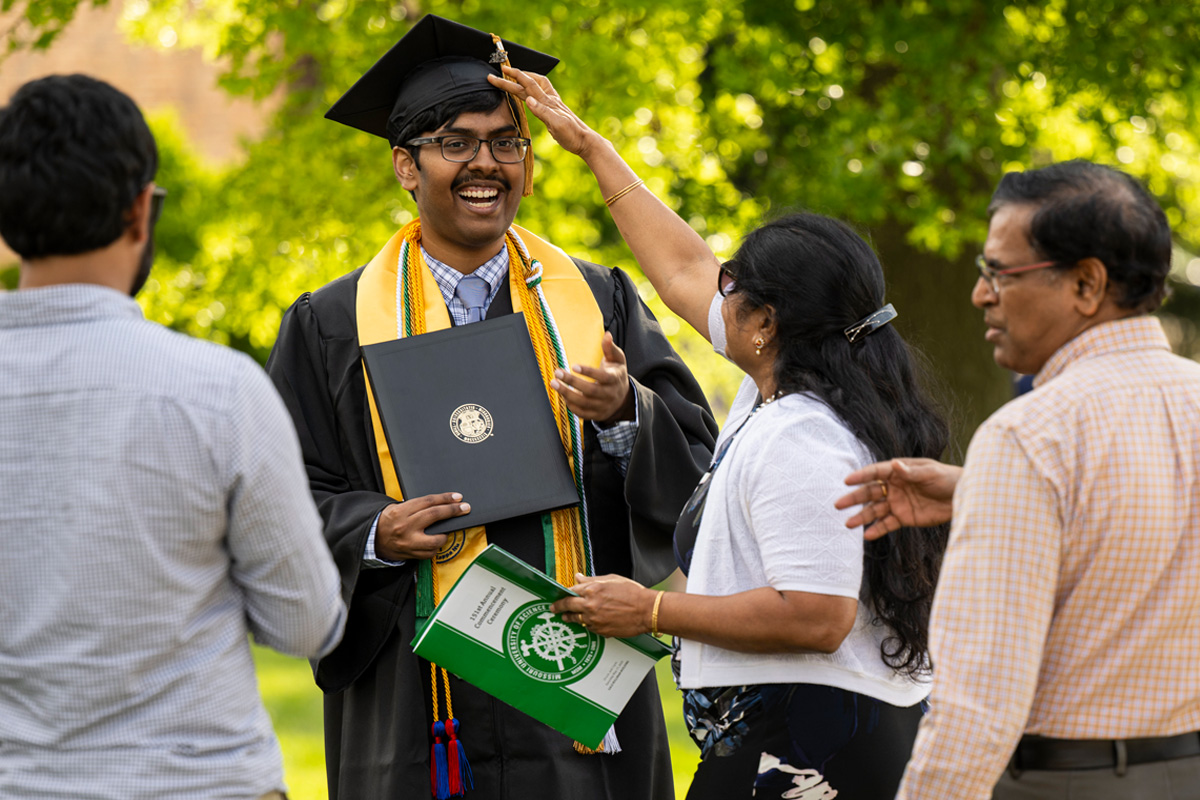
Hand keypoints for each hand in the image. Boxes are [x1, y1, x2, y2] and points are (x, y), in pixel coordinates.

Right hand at [375, 493, 470, 560]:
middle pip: (434, 515)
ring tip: (448, 529)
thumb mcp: (398, 507)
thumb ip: (417, 506)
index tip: (458, 497)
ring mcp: (408, 543)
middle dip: (453, 511)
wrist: (371, 538)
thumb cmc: (387, 520)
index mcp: (401, 511)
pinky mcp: (410, 554)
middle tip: (465, 508)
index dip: (445, 498)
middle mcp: (405, 526)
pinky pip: (430, 553)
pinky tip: (437, 541)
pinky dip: (436, 547)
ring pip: (436, 539)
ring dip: (446, 534)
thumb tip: (441, 503)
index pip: (428, 502)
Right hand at [487, 65, 599, 157]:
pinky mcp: (552, 110)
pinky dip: (529, 91)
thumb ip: (542, 111)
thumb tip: (528, 100)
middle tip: (496, 74)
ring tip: (510, 77)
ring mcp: (550, 104)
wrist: (584, 141)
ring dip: (521, 80)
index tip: (501, 71)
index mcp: (548, 101)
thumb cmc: (572, 134)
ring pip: (532, 87)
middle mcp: (549, 99)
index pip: (528, 84)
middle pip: (527, 84)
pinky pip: (537, 96)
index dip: (514, 77)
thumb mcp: (557, 124)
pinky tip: (528, 93)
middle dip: (511, 78)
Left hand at [550, 332, 633, 422]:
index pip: (603, 377)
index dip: (588, 372)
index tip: (574, 366)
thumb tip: (607, 334)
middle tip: (558, 373)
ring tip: (554, 383)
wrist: (623, 398)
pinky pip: (581, 412)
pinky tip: (561, 394)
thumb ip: (610, 348)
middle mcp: (609, 395)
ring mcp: (603, 407)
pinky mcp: (596, 415)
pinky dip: (570, 405)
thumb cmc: (616, 374)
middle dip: (572, 382)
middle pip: (590, 391)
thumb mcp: (617, 360)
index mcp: (615, 380)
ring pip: (584, 403)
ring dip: (567, 394)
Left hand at [550, 574, 654, 637]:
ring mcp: (594, 619)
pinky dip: (586, 623)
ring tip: (566, 617)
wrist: (647, 610)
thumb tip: (578, 577)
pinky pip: (588, 627)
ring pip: (576, 619)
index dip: (563, 593)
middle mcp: (590, 605)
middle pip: (568, 606)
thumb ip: (592, 580)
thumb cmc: (633, 593)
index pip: (570, 591)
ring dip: (570, 617)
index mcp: (593, 589)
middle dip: (558, 607)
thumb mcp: (611, 580)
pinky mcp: (600, 630)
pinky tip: (587, 621)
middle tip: (553, 608)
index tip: (559, 596)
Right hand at [833, 458, 960, 539]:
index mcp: (898, 471)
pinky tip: (866, 535)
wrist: (963, 497)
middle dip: (854, 498)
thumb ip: (911, 472)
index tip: (846, 481)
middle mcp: (894, 487)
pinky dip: (877, 530)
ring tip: (848, 524)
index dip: (861, 476)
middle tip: (838, 504)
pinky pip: (887, 524)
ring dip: (861, 516)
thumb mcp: (930, 473)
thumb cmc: (947, 478)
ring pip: (875, 510)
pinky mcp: (904, 518)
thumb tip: (894, 464)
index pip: (875, 473)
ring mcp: (898, 503)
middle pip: (870, 492)